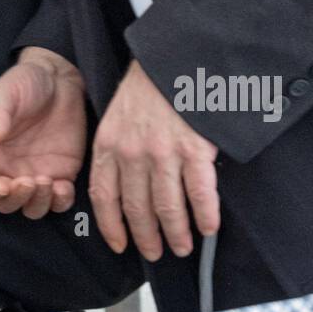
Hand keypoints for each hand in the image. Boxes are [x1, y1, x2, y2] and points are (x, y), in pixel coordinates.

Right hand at [0, 47, 86, 218]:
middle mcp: (7, 170)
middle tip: (29, 181)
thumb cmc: (25, 82)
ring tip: (47, 181)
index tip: (2, 186)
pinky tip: (64, 185)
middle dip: (15, 200)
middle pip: (3, 204)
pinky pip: (59, 203)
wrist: (60, 79)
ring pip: (31, 208)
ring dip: (37, 203)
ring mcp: (34, 175)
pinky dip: (60, 202)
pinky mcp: (60, 175)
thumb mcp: (6, 92)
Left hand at [89, 59, 219, 259]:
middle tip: (156, 252)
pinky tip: (208, 228)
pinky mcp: (194, 149)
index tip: (120, 244)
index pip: (104, 196)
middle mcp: (132, 153)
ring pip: (168, 207)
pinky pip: (199, 194)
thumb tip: (125, 190)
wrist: (173, 59)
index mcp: (108, 144)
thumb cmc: (146, 89)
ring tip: (182, 247)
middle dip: (147, 237)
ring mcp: (164, 153)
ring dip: (176, 233)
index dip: (112, 226)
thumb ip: (116, 151)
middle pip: (137, 208)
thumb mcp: (116, 117)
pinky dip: (205, 216)